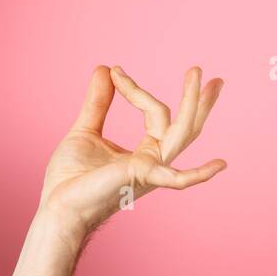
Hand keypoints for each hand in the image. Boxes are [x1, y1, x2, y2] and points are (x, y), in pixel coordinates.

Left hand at [39, 64, 226, 233]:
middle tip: (200, 70)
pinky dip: (198, 174)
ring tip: (196, 75)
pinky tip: (219, 165)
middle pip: (184, 125)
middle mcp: (154, 160)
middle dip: (195, 98)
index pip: (154, 112)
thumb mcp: (85, 130)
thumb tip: (105, 69)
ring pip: (181, 134)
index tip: (115, 70)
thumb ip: (99, 103)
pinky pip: (176, 178)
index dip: (135, 89)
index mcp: (144, 151)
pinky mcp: (141, 178)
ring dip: (192, 104)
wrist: (57, 206)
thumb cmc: (71, 177)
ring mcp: (151, 170)